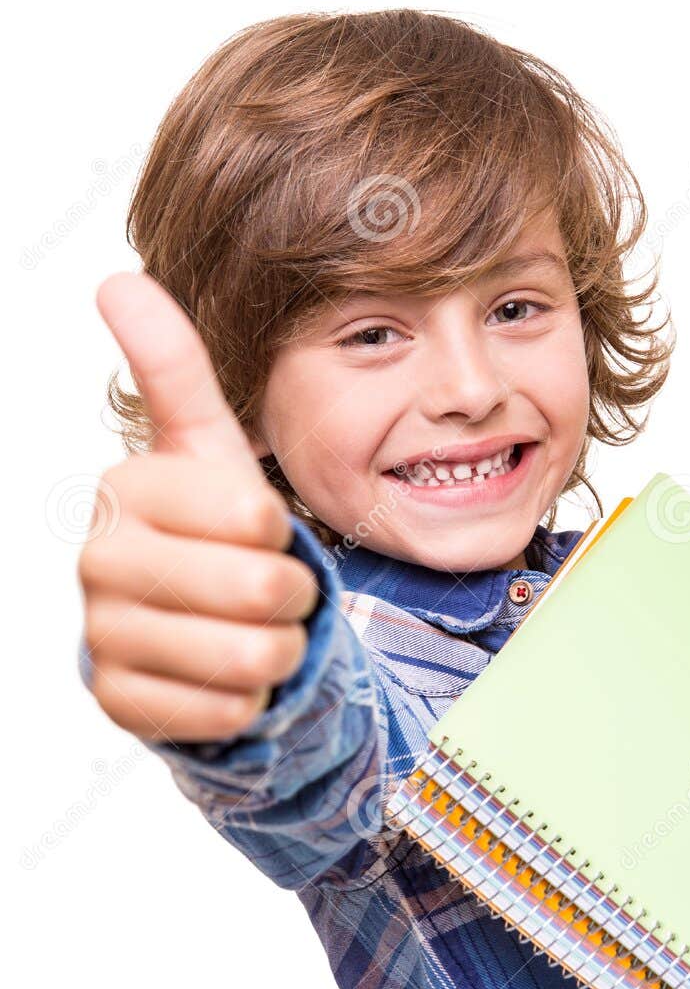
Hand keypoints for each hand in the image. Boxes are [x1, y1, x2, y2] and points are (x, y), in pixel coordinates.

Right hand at [79, 273, 319, 741]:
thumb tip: (115, 278)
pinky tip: (224, 676)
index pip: (255, 518)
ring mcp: (102, 634)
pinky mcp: (118, 701)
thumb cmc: (211, 532)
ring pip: (249, 657)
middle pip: (259, 591)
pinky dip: (247, 700)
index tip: (258, 532)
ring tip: (252, 631)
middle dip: (290, 598)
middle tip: (268, 592)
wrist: (189, 625)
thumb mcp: (207, 450)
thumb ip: (172, 370)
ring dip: (277, 651)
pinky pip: (224, 710)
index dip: (282, 535)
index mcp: (127, 489)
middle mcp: (99, 559)